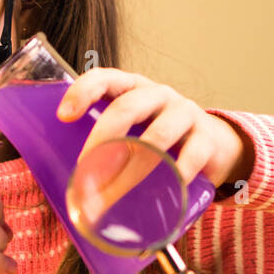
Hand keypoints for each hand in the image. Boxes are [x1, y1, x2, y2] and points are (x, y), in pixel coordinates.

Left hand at [56, 68, 251, 187]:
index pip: (105, 77)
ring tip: (111, 196)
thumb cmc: (158, 141)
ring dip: (130, 170)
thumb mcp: (132, 132)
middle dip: (102, 141)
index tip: (64, 116)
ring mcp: (185, 114)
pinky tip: (163, 193)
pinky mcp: (207, 139)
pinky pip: (191, 156)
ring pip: (157, 136)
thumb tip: (60, 185)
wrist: (213, 146)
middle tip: (84, 173)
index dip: (83, 91)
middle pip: (127, 107)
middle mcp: (158, 95)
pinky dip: (174, 176)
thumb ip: (103, 145)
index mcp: (132, 88)